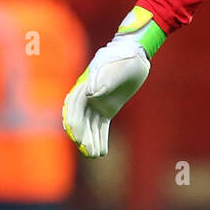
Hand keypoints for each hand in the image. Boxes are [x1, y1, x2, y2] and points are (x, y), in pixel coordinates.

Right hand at [62, 6, 164, 157]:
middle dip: (83, 136)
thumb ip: (104, 80)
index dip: (74, 123)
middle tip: (88, 151)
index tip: (77, 137)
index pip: (75, 107)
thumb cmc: (125, 57)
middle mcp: (87, 96)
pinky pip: (101, 126)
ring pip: (90, 126)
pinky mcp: (107, 109)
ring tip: (95, 155)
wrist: (135, 54)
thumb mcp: (116, 66)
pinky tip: (101, 151)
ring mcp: (96, 103)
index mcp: (85, 85)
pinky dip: (100, 138)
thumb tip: (90, 94)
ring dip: (91, 140)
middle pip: (81, 119)